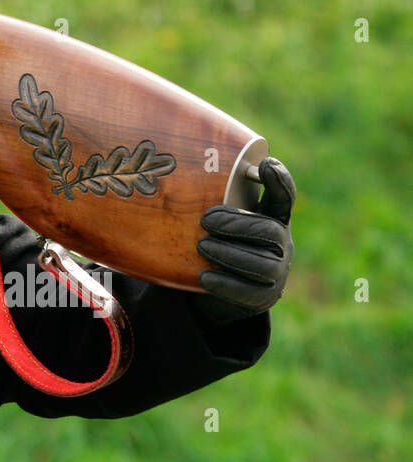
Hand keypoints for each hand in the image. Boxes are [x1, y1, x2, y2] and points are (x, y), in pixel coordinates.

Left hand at [194, 156, 294, 323]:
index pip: (284, 197)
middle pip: (271, 232)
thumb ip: (211, 194)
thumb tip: (177, 165)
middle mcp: (281, 244)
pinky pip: (248, 293)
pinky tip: (203, 276)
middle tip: (206, 220)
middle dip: (238, 224)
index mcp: (273, 218)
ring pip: (262, 265)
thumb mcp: (218, 215)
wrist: (215, 287)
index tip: (265, 163)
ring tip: (201, 246)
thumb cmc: (217, 238)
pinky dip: (224, 284)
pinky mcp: (262, 298)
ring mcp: (276, 273)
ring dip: (230, 254)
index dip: (280, 181)